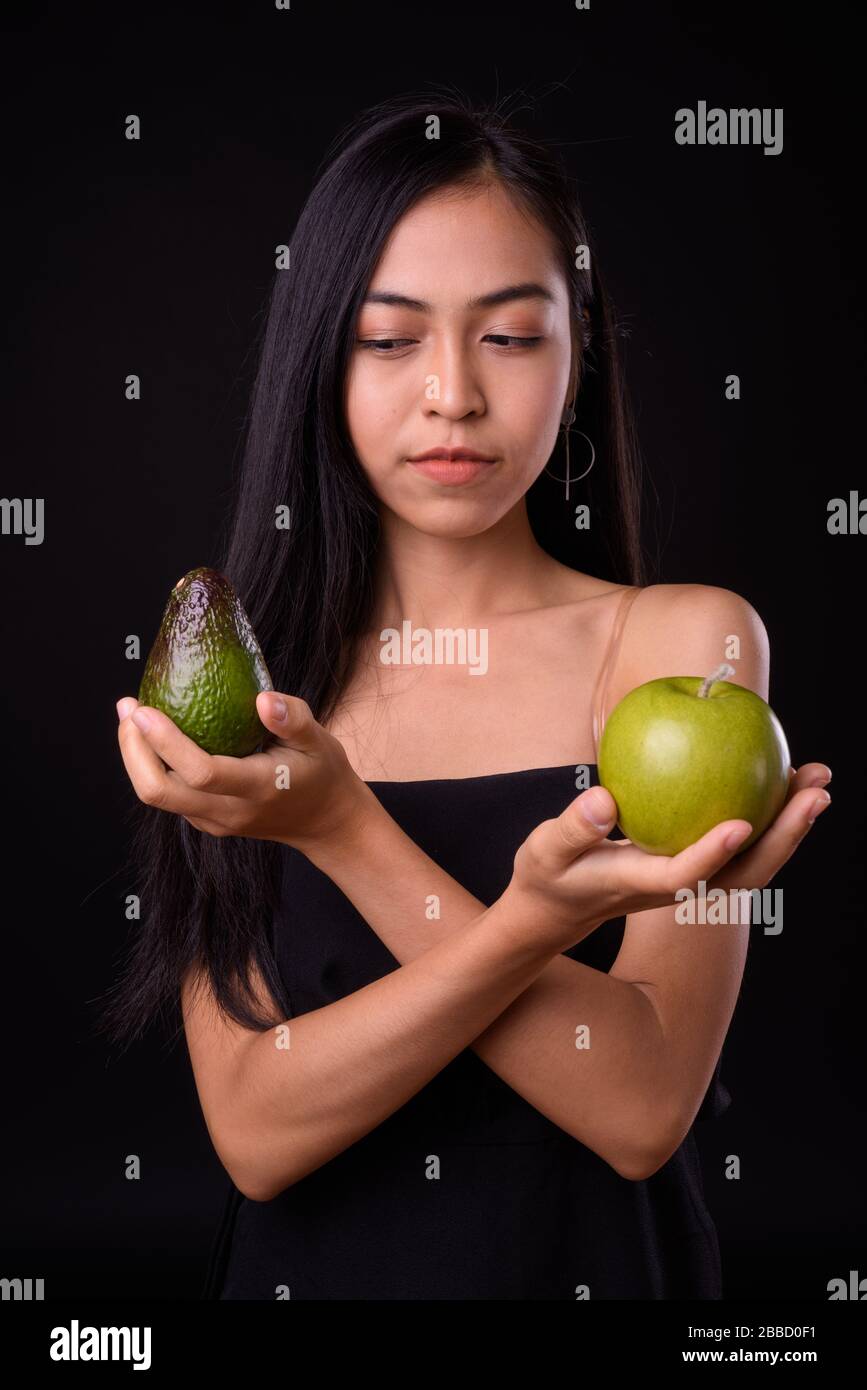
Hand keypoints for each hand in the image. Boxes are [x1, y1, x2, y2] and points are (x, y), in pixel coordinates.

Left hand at [115, 690, 368, 848]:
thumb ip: (294, 719)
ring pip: (158, 797)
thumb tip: (262, 699)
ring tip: (131, 716)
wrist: (325, 822)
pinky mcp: (207, 821)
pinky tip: (153, 736)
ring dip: (136, 757)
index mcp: (257, 789)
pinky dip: (153, 765)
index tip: (144, 710)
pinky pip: (169, 795)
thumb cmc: (322, 773)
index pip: (200, 772)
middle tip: (129, 708)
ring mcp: (215, 821)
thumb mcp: (320, 740)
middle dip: (132, 750)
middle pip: (160, 792)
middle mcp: (229, 812)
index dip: (165, 743)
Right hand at [509, 761, 831, 954]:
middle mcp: (678, 887)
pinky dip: (770, 814)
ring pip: (753, 861)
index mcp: (641, 884)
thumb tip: (604, 799)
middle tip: (816, 791)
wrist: (559, 907)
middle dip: (785, 835)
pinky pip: (743, 844)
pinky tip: (778, 777)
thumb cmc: (550, 874)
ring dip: (790, 824)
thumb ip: (573, 828)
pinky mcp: (695, 865)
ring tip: (816, 780)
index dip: (713, 853)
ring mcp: (692, 879)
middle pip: (744, 872)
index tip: (742, 824)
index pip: (684, 875)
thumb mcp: (545, 850)